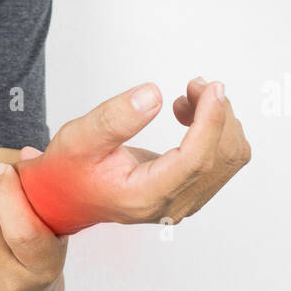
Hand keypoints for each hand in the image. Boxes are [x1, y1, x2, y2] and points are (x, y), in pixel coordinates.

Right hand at [16, 77, 251, 234]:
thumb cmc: (67, 171)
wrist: (61, 196)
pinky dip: (215, 131)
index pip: (196, 160)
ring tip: (187, 98)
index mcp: (144, 196)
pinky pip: (221, 161)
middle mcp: (170, 205)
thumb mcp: (78, 138)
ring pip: (229, 159)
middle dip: (217, 113)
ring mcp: (182, 202)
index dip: (211, 121)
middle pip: (222, 158)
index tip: (211, 88)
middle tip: (193, 84)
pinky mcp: (187, 192)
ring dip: (219, 120)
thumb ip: (115, 118)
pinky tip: (188, 116)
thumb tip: (153, 95)